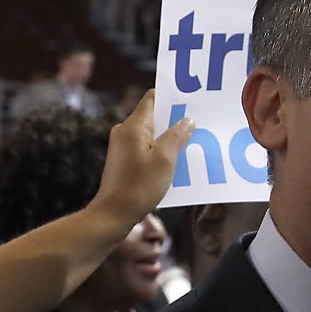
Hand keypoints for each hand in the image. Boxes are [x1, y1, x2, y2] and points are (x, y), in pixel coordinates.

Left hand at [89, 90, 195, 227]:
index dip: (172, 97)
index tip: (191, 101)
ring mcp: (123, 146)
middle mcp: (125, 132)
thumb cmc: (139, 187)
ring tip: (189, 143)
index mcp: (133, 126)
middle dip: (174, 119)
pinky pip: (146, 147)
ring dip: (169, 137)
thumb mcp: (165, 160)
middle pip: (154, 116)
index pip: (153, 98)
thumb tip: (187, 121)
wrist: (114, 214)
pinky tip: (175, 161)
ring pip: (151, 133)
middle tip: (197, 123)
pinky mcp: (124, 159)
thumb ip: (177, 136)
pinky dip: (160, 150)